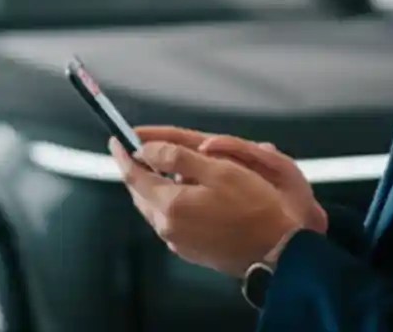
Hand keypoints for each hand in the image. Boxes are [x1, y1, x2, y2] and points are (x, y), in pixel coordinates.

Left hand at [135, 126, 327, 235]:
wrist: (275, 251)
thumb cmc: (254, 208)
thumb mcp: (218, 170)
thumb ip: (176, 157)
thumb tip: (145, 150)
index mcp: (171, 204)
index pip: (133, 175)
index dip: (123, 155)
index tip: (117, 140)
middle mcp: (167, 226)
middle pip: (140, 193)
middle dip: (137, 170)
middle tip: (138, 150)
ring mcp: (177, 241)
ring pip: (154, 207)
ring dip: (153, 186)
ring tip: (164, 168)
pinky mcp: (189, 250)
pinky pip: (169, 221)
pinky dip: (168, 203)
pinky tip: (186, 193)